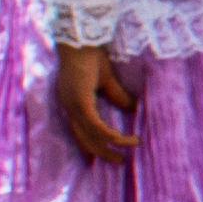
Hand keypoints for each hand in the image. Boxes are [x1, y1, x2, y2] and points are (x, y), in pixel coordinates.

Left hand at [55, 41, 141, 165]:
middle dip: (101, 153)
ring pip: (91, 135)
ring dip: (109, 146)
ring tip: (128, 150)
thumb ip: (118, 96)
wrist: (81, 39)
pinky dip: (109, 134)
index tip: (107, 155)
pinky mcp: (80, 102)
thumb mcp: (107, 79)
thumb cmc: (90, 54)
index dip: (92, 145)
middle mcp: (69, 107)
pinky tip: (122, 140)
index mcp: (73, 102)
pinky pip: (95, 125)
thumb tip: (133, 109)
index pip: (80, 131)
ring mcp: (73, 105)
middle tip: (119, 162)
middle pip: (84, 139)